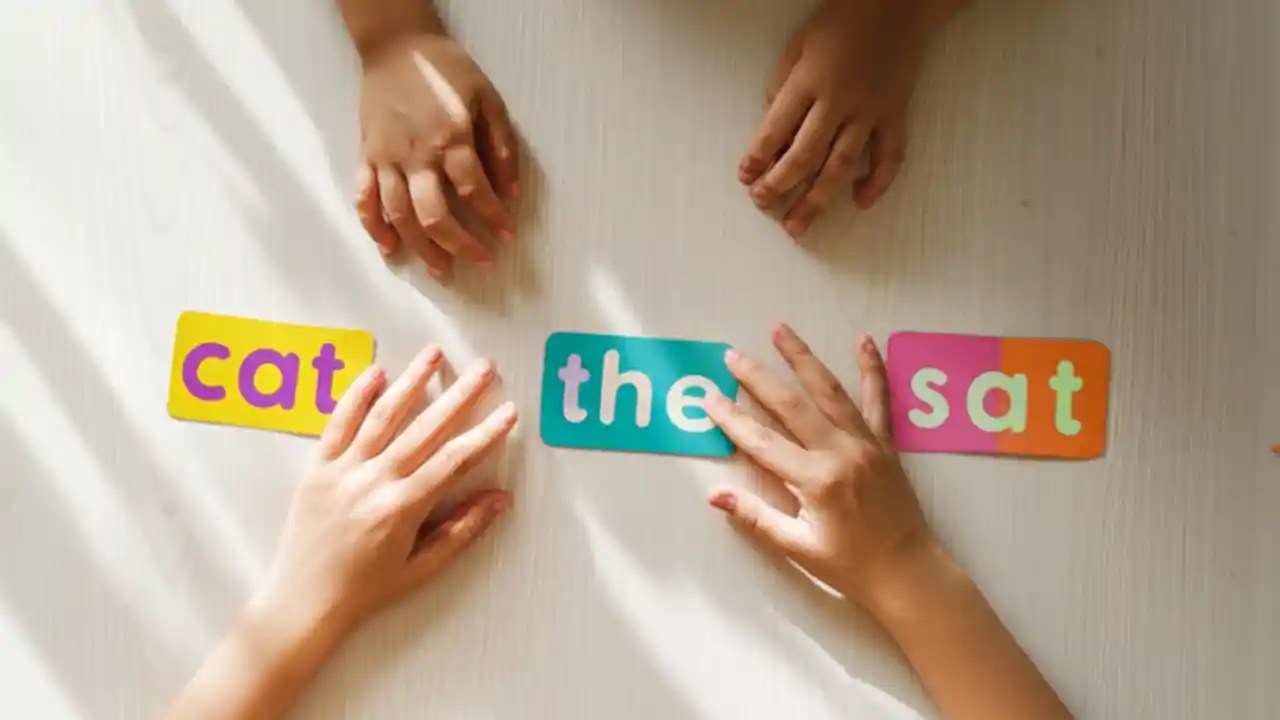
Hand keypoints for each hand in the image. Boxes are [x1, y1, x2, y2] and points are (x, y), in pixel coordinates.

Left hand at [259, 348, 516, 635]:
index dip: (485, 434)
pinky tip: (376, 372)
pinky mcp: (317, 468)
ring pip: (382, 416)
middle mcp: (373, 483)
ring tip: (433, 353)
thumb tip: (500, 498)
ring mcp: (342, 472)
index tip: (508, 412)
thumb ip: (462, 530)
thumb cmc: (365, 589)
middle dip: (459, 396)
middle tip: (484, 369)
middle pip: (424, 429)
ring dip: (411, 381)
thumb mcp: (421, 568)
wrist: (303, 600)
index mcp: (402, 509)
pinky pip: (338, 424)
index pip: (453, 460)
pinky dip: (356, 396)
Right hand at [355, 34, 518, 277]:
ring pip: (401, 215)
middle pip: (435, 215)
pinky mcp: (366, 156)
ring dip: (421, 247)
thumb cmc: (446, 69)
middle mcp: (416, 155)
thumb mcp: (487, 98)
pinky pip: (365, 198)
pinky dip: (374, 226)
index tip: (508, 235)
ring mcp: (386, 158)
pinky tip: (389, 247)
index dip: (494, 217)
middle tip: (480, 261)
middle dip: (460, 245)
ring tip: (442, 268)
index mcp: (450, 139)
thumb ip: (501, 145)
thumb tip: (511, 191)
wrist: (397, 45)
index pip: (475, 191)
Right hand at [703, 324, 933, 607]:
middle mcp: (840, 453)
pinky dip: (872, 369)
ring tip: (780, 329)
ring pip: (830, 391)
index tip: (708, 398)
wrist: (908, 573)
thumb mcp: (798, 548)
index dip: (730, 419)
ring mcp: (866, 444)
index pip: (761, 442)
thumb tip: (714, 496)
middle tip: (732, 355)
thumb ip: (756, 518)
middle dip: (758, 377)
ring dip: (803, 358)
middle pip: (791, 405)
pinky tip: (865, 341)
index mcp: (815, 481)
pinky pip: (879, 399)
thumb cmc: (851, 566)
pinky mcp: (886, 444)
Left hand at [740, 0, 942, 237]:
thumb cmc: (841, 21)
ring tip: (798, 226)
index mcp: (809, 82)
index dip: (757, 159)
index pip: (776, 131)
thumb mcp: (799, 46)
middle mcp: (839, 101)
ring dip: (817, 200)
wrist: (898, 3)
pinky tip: (860, 201)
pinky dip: (878, 182)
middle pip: (805, 157)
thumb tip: (773, 133)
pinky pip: (891, 156)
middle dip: (779, 186)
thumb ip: (783, 88)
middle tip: (763, 206)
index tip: (745, 178)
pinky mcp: (896, 114)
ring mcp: (871, 111)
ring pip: (842, 166)